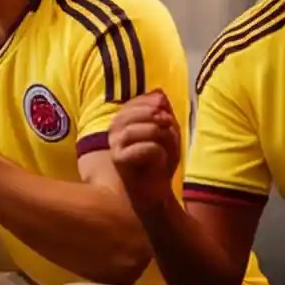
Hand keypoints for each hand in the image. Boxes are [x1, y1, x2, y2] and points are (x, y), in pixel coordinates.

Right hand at [108, 90, 180, 210]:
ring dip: (159, 134)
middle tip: (170, 127)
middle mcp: (114, 132)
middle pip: (134, 113)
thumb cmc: (159, 162)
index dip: (151, 102)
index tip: (166, 111)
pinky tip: (160, 159)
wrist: (155, 192)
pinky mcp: (119, 160)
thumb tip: (159, 92)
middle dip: (157, 118)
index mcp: (122, 122)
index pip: (133, 102)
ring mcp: (114, 146)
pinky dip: (158, 151)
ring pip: (138, 129)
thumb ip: (163, 112)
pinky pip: (144, 147)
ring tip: (168, 146)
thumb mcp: (167, 132)